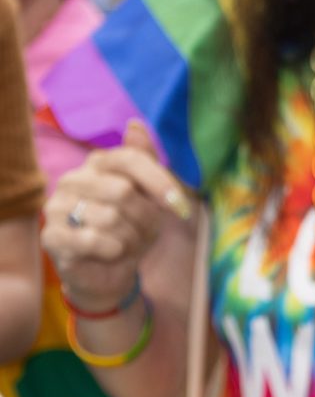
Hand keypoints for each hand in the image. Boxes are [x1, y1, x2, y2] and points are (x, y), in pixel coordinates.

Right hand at [41, 121, 190, 313]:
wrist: (108, 272)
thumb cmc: (131, 228)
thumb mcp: (149, 196)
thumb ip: (144, 161)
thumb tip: (135, 124)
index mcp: (97, 164)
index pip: (130, 159)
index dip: (160, 182)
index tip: (181, 208)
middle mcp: (73, 179)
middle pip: (123, 191)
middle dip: (145, 218)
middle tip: (144, 232)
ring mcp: (57, 207)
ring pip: (111, 218)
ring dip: (131, 238)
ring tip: (125, 243)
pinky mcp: (52, 236)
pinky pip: (94, 240)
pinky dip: (114, 250)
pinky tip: (110, 253)